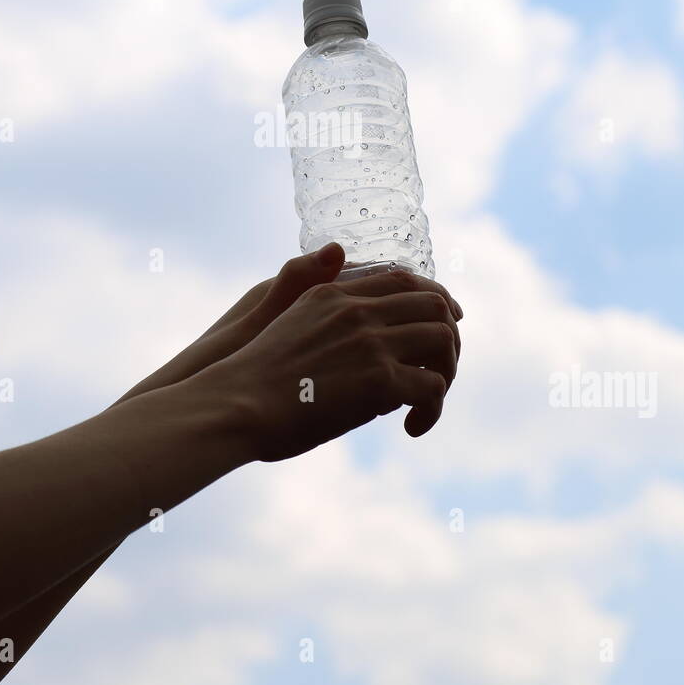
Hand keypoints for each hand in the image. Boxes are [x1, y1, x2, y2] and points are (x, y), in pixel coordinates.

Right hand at [117, 247, 461, 407]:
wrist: (235, 406)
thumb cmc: (249, 375)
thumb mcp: (282, 319)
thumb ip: (311, 296)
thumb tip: (337, 256)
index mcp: (332, 293)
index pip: (403, 278)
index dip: (433, 297)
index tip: (447, 320)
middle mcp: (357, 309)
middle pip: (435, 304)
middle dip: (448, 338)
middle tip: (438, 372)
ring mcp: (371, 341)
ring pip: (443, 341)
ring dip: (446, 373)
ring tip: (426, 403)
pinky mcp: (380, 380)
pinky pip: (433, 387)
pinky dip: (432, 409)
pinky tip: (412, 427)